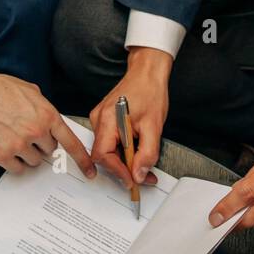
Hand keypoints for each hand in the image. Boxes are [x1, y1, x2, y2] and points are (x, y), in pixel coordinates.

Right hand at [0, 65, 95, 176]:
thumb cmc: (0, 88)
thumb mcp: (32, 92)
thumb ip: (46, 110)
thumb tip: (52, 124)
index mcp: (47, 115)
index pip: (71, 142)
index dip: (82, 159)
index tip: (89, 171)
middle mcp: (36, 131)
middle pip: (50, 151)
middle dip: (41, 143)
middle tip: (27, 131)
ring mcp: (19, 144)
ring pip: (34, 161)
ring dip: (27, 153)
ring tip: (13, 136)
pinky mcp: (2, 154)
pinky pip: (17, 168)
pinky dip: (14, 162)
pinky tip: (6, 147)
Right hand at [88, 46, 170, 189]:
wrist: (147, 72)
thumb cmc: (149, 92)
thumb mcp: (154, 126)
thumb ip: (147, 153)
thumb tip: (139, 174)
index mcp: (108, 119)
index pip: (103, 155)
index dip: (117, 171)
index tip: (132, 181)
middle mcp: (99, 119)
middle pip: (103, 154)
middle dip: (123, 168)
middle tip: (142, 176)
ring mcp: (100, 118)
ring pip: (107, 149)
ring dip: (124, 160)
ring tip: (142, 163)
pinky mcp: (105, 118)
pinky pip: (109, 140)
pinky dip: (122, 149)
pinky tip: (135, 149)